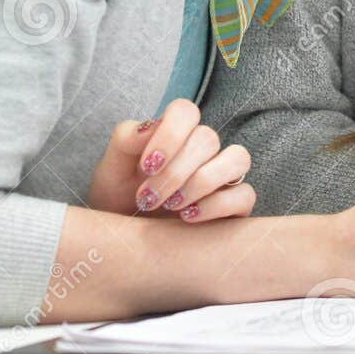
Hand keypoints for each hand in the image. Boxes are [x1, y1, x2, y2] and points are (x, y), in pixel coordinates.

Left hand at [88, 98, 254, 221]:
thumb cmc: (118, 201)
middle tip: (147, 198)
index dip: (171, 133)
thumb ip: (125, 141)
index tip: (147, 166)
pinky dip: (218, 205)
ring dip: (202, 182)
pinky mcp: (235, 205)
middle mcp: (203, 151)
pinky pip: (244, 195)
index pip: (186, 111)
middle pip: (208, 138)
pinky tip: (188, 218)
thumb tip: (148, 127)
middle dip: (175, 171)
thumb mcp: (109, 172)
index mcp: (174, 134)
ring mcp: (223, 176)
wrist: (124, 241)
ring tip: (172, 206)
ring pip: (237, 159)